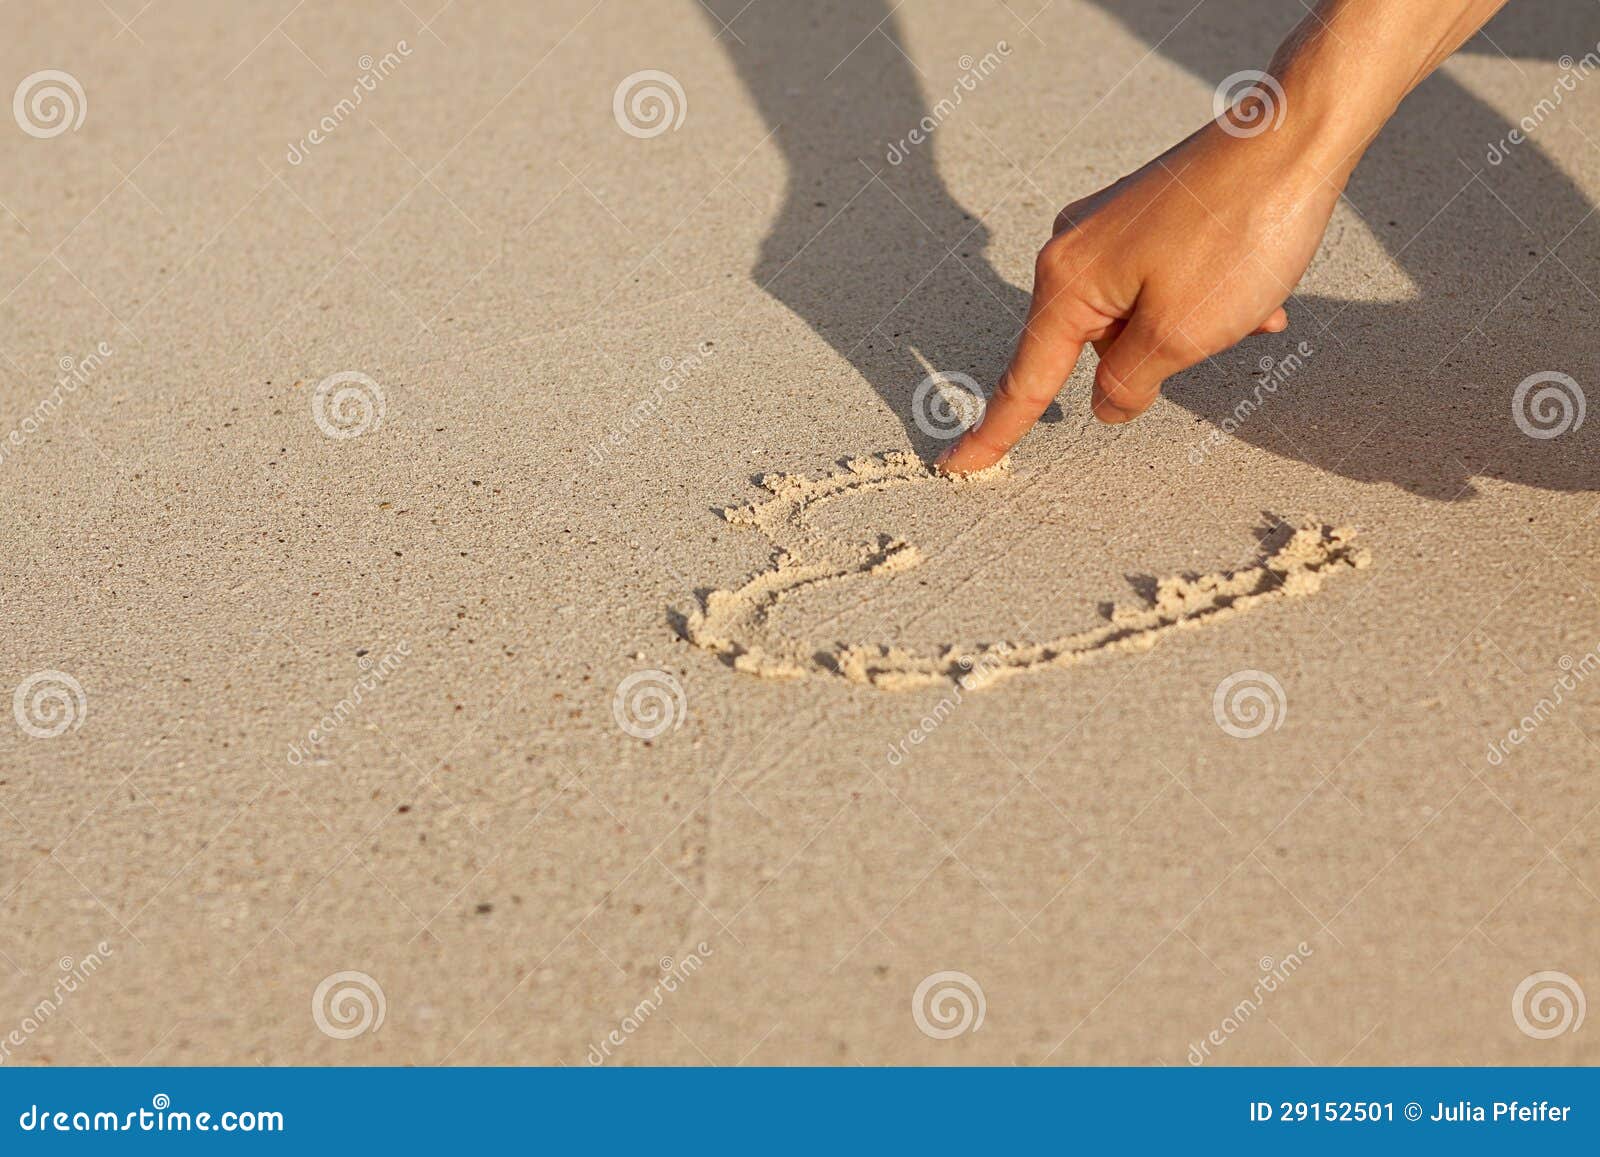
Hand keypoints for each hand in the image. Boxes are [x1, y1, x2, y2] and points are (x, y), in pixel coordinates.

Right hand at [938, 118, 1345, 473]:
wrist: (1294, 134)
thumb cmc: (1238, 230)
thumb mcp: (1179, 334)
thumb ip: (1128, 384)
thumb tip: (1107, 403)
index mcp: (1067, 281)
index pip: (1025, 381)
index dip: (995, 432)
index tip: (958, 465)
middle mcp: (1073, 249)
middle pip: (1088, 347)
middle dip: (1151, 359)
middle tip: (1217, 330)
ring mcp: (1107, 229)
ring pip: (1132, 318)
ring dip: (1187, 328)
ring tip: (1250, 302)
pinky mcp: (1143, 216)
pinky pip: (1156, 285)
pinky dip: (1199, 300)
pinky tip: (1251, 290)